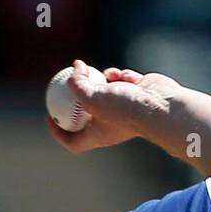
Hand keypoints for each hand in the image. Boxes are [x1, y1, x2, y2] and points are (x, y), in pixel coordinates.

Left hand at [46, 60, 181, 153]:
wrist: (160, 105)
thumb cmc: (125, 108)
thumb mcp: (92, 98)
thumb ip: (78, 85)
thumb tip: (73, 70)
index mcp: (97, 135)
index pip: (73, 140)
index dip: (58, 132)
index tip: (50, 117)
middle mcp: (110, 124)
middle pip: (87, 114)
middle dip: (76, 100)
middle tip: (66, 83)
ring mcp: (125, 108)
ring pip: (105, 93)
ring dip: (98, 81)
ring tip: (94, 73)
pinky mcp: (138, 93)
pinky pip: (123, 81)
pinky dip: (118, 75)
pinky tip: (119, 73)